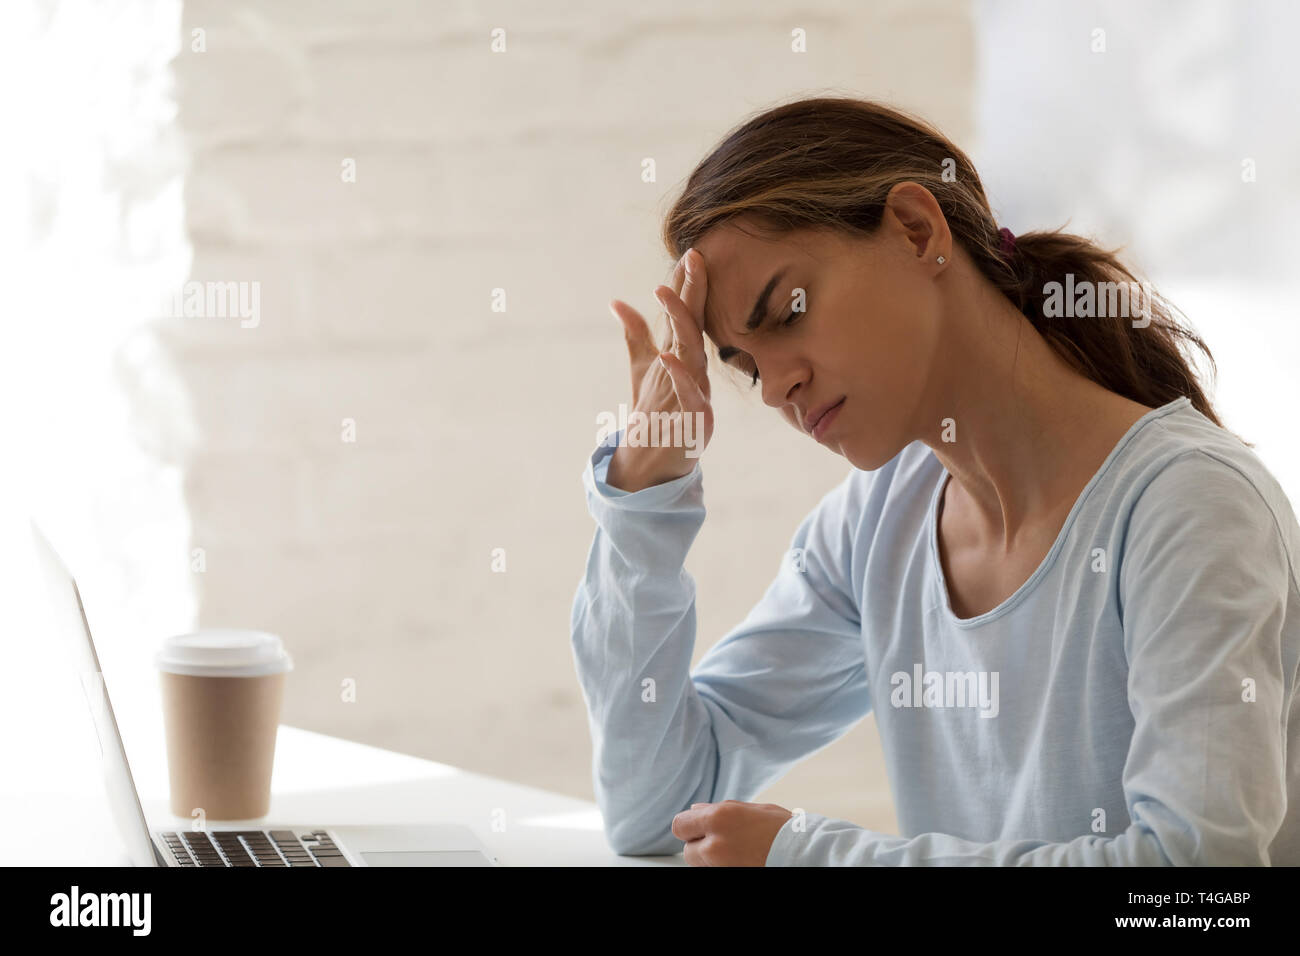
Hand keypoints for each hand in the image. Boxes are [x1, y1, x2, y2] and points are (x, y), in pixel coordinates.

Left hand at [606, 248, 713, 491]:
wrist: (654, 459)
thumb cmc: (655, 411)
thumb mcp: (643, 368)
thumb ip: (636, 335)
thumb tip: (616, 302)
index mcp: (683, 356)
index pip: (686, 314)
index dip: (687, 285)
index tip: (689, 254)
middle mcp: (694, 370)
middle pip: (693, 326)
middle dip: (694, 292)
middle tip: (693, 259)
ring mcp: (697, 394)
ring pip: (694, 354)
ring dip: (681, 323)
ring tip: (665, 294)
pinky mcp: (696, 420)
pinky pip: (690, 395)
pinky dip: (680, 376)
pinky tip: (668, 357)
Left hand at [671, 799, 793, 865]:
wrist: (805, 854)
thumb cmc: (783, 829)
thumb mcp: (751, 809)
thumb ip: (719, 809)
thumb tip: (696, 810)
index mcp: (719, 818)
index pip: (680, 825)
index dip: (689, 827)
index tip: (697, 828)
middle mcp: (716, 843)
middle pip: (688, 850)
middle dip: (699, 846)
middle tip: (720, 842)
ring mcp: (721, 865)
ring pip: (700, 865)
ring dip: (709, 859)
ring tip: (734, 852)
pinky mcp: (727, 875)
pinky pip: (713, 871)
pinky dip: (721, 867)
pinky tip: (739, 860)